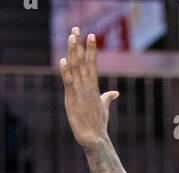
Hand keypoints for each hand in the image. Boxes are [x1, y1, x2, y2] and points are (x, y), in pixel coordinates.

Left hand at [61, 27, 118, 150]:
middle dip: (79, 44)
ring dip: (73, 52)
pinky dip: (65, 72)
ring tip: (71, 37)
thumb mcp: (104, 108)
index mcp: (94, 87)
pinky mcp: (72, 100)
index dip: (91, 49)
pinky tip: (63, 60)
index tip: (90, 35)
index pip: (92, 63)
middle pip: (82, 61)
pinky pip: (68, 83)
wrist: (94, 138)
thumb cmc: (98, 124)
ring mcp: (80, 92)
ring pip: (75, 68)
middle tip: (76, 29)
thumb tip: (115, 92)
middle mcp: (87, 86)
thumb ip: (107, 97)